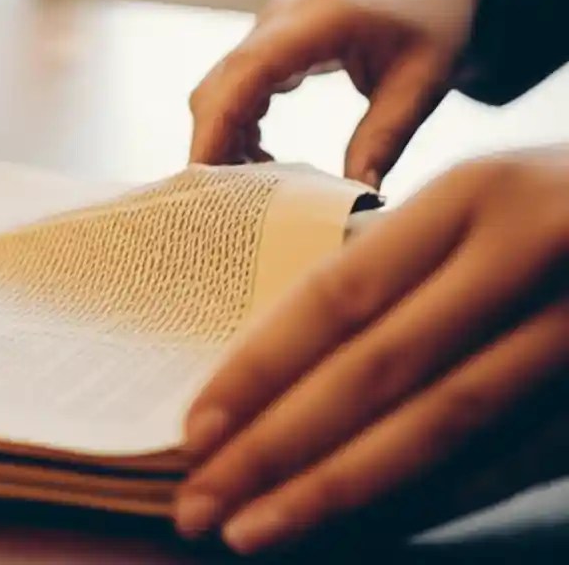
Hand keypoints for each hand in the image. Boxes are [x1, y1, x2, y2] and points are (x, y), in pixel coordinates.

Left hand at [173, 146, 568, 553]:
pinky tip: (359, 527)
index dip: (260, 367)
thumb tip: (280, 360)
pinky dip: (426, 501)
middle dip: (275, 448)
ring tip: (253, 530)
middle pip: (376, 373)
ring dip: (336, 492)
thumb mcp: (492, 198)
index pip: (341, 294)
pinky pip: (506, 463)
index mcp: (479, 195)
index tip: (195, 426)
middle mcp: (531, 259)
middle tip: (198, 501)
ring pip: (439, 430)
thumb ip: (404, 265)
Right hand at [188, 0, 481, 187]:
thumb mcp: (423, 82)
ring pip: (218, 90)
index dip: (217, 128)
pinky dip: (237, 126)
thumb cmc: (435, 19)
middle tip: (227, 206)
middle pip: (217, 88)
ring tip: (252, 191)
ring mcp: (267, 29)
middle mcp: (277, 21)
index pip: (245, 74)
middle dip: (211, 147)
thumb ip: (387, 138)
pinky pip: (234, 88)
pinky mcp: (268, 43)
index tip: (206, 180)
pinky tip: (263, 160)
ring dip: (223, 140)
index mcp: (315, 21)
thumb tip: (359, 200)